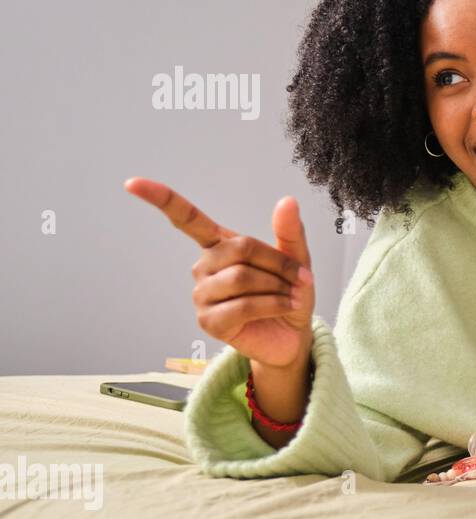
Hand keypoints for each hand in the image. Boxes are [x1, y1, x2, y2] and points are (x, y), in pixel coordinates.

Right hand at [124, 177, 315, 368]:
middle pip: (239, 249)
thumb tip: (287, 201)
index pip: (186, 218)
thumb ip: (290, 232)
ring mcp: (202, 295)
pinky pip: (243, 306)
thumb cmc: (289, 293)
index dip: (161, 199)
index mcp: (218, 245)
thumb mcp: (296, 259)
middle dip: (278, 263)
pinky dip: (273, 305)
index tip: (132, 183)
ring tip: (292, 295)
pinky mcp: (208, 322)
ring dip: (278, 287)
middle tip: (301, 277)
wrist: (294, 334)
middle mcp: (203, 267)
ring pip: (241, 279)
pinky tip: (285, 307)